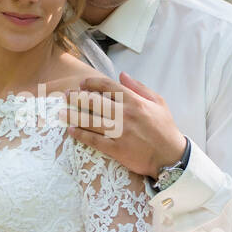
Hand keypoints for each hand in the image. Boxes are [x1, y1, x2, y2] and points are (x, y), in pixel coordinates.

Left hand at [66, 72, 184, 179]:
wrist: (170, 157)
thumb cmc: (165, 129)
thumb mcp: (158, 102)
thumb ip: (139, 87)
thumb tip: (122, 75)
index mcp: (134, 102)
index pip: (107, 86)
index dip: (91, 83)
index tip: (82, 84)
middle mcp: (125, 115)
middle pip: (93, 102)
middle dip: (76, 97)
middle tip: (66, 96)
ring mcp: (119, 133)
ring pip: (90, 120)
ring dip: (73, 115)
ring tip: (61, 112)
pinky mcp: (116, 149)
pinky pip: (94, 140)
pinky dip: (80, 135)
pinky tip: (71, 131)